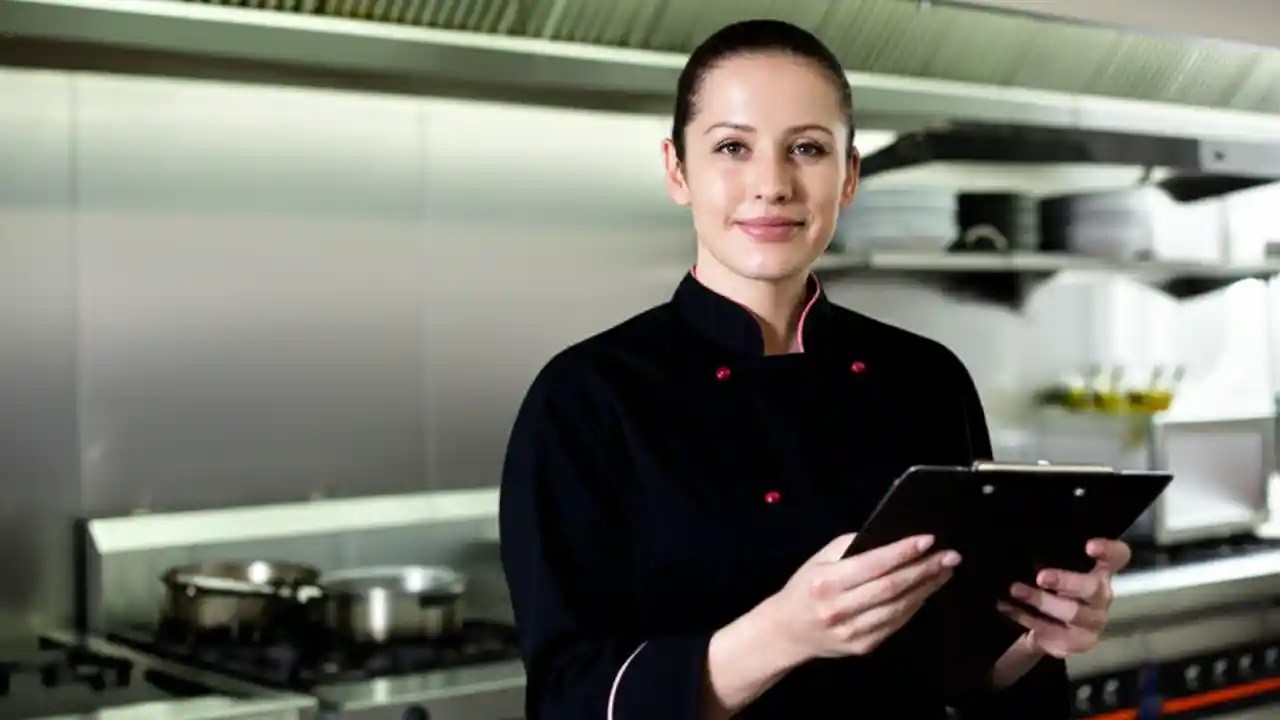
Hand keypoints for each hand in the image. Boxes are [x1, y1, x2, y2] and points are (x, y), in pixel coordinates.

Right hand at [763, 532, 960, 665]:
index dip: (903, 552)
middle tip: (950, 556)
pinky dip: (915, 606)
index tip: (928, 539)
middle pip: (891, 587)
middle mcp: (840, 608)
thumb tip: (892, 539)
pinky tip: (926, 591)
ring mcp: (853, 631)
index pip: (873, 564)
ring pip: (899, 608)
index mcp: (827, 582)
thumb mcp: (819, 560)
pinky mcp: (864, 646)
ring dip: (927, 588)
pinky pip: (896, 623)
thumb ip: (852, 548)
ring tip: (945, 571)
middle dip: (925, 570)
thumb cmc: (805, 587)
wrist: (786, 631)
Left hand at [997, 538, 1129, 658]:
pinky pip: (1052, 631)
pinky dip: (1026, 618)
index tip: (1089, 546)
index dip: (1109, 550)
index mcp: (1100, 574)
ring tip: (1015, 589)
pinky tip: (1007, 608)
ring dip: (1040, 601)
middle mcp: (1102, 598)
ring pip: (1071, 613)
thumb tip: (1029, 555)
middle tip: (1041, 577)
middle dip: (1065, 581)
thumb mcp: (1054, 573)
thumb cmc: (1055, 591)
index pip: (1118, 557)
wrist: (1051, 630)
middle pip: (1092, 588)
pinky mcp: (1078, 644)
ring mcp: (1093, 624)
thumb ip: (1049, 561)